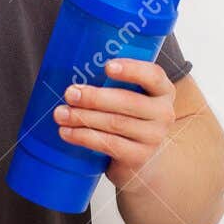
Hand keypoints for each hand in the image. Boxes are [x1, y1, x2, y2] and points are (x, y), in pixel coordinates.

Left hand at [54, 59, 176, 188]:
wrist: (140, 156)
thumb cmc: (128, 116)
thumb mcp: (130, 95)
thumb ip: (113, 82)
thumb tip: (73, 69)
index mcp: (162, 90)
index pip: (153, 76)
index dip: (131, 70)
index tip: (107, 66)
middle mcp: (163, 113)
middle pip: (128, 101)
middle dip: (95, 97)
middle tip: (70, 93)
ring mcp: (153, 137)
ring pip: (115, 123)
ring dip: (83, 117)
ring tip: (60, 113)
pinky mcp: (139, 156)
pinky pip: (109, 144)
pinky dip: (84, 137)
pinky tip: (67, 132)